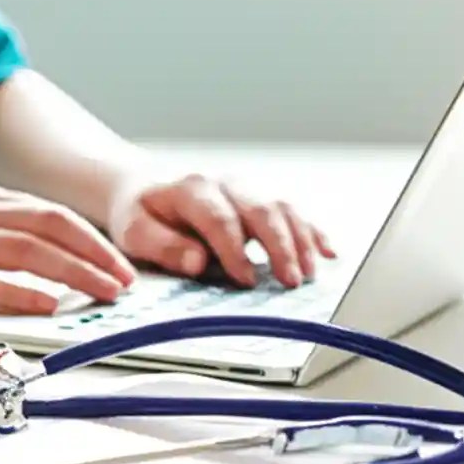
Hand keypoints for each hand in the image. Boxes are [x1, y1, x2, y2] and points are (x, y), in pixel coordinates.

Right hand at [0, 179, 136, 313]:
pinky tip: (46, 306)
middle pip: (47, 224)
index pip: (45, 211)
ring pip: (26, 250)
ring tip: (103, 294)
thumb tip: (26, 257)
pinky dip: (19, 292)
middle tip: (124, 280)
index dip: (89, 237)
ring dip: (73, 272)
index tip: (115, 261)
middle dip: (95, 253)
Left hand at [107, 173, 335, 288]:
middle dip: (279, 246)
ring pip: (283, 207)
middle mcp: (223, 182)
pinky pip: (292, 211)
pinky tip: (328, 253)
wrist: (142, 185)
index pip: (219, 218)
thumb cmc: (139, 213)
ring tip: (308, 274)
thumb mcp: (135, 231)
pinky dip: (312, 231)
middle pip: (261, 209)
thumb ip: (163, 246)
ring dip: (300, 240)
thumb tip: (198, 262)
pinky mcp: (258, 197)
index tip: (245, 279)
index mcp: (190, 188)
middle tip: (289, 281)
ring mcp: (245, 188)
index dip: (234, 250)